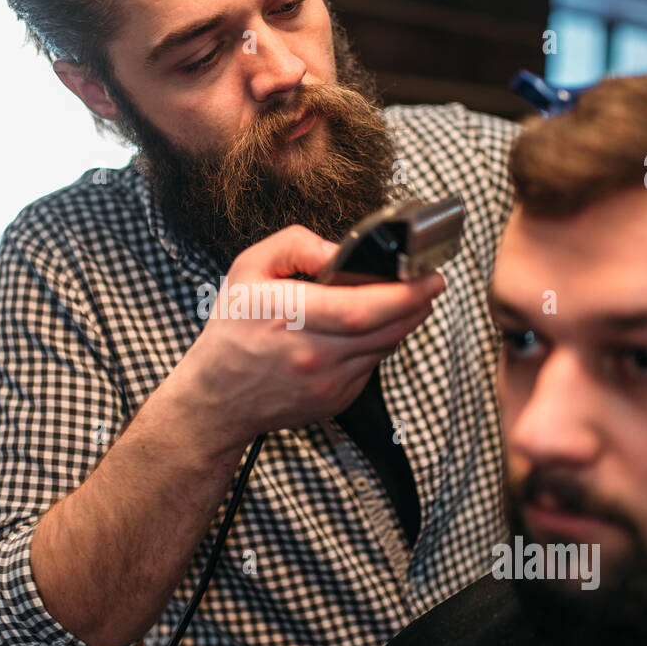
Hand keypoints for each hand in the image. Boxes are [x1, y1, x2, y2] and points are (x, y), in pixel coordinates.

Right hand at [173, 224, 444, 442]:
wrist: (218, 397)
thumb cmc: (233, 330)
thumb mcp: (249, 268)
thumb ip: (296, 245)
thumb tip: (338, 249)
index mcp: (291, 316)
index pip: (363, 308)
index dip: (405, 293)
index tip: (428, 277)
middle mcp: (313, 355)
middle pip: (386, 329)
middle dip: (417, 304)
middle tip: (429, 283)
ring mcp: (327, 383)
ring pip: (384, 348)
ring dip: (401, 323)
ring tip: (401, 301)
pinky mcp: (336, 400)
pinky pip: (371, 367)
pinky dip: (377, 345)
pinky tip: (364, 331)